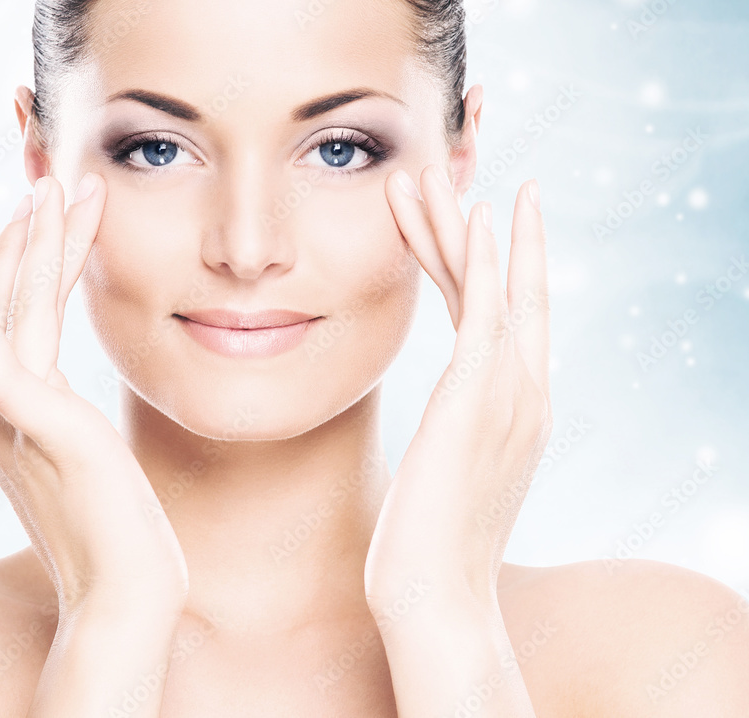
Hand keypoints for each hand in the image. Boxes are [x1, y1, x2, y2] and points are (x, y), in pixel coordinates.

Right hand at [0, 175, 188, 614]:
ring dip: (29, 248)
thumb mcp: (99, 473)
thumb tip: (93, 430)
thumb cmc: (126, 540)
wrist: (127, 597)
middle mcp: (3, 415)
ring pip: (12, 312)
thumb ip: (81, 439)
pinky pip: (2, 352)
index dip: (33, 271)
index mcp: (19, 422)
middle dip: (28, 242)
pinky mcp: (32, 426)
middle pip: (9, 307)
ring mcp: (11, 420)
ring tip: (49, 188)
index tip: (54, 226)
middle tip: (48, 181)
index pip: (20, 327)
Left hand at [364, 166, 551, 610]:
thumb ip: (450, 439)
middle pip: (508, 290)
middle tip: (456, 173)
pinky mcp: (481, 399)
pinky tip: (474, 218)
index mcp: (517, 410)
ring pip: (492, 288)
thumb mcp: (443, 478)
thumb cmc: (428, 547)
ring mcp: (512, 394)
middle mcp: (526, 393)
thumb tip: (436, 431)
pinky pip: (486, 313)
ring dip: (463, 228)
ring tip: (435, 175)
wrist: (437, 598)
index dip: (494, 266)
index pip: (505, 319)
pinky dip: (483, 263)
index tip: (477, 221)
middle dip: (480, 231)